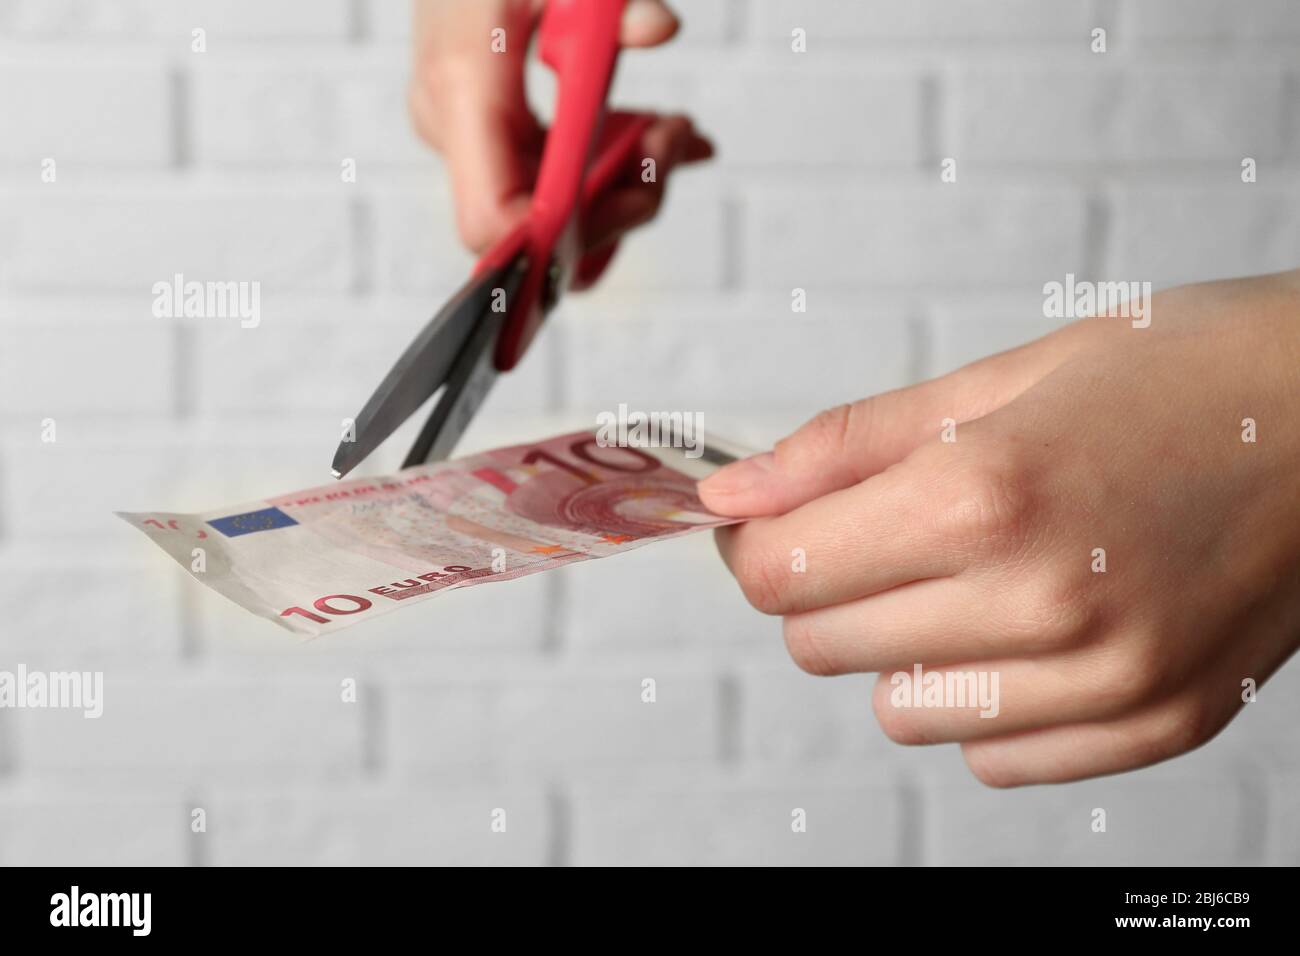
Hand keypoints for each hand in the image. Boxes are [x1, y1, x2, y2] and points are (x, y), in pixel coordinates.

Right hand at [409, 0, 712, 268]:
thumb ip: (610, 2)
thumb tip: (658, 27)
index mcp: (462, 88)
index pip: (496, 219)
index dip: (566, 232)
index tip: (635, 196)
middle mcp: (453, 123)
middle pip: (535, 220)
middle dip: (618, 197)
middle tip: (672, 139)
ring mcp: (465, 131)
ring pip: (550, 204)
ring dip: (623, 180)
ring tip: (673, 129)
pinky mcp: (486, 126)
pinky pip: (549, 173)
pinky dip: (605, 162)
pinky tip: (652, 130)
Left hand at [699, 270, 1299, 786]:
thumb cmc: (1187, 374)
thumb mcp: (1004, 377)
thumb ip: (847, 444)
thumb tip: (732, 491)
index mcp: (988, 494)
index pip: (782, 573)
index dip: (756, 543)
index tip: (770, 519)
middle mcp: (1043, 601)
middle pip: (824, 646)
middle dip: (821, 588)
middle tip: (876, 531)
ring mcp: (1107, 678)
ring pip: (900, 712)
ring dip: (900, 649)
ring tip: (967, 573)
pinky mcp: (1156, 722)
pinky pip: (994, 756)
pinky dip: (982, 701)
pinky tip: (1026, 628)